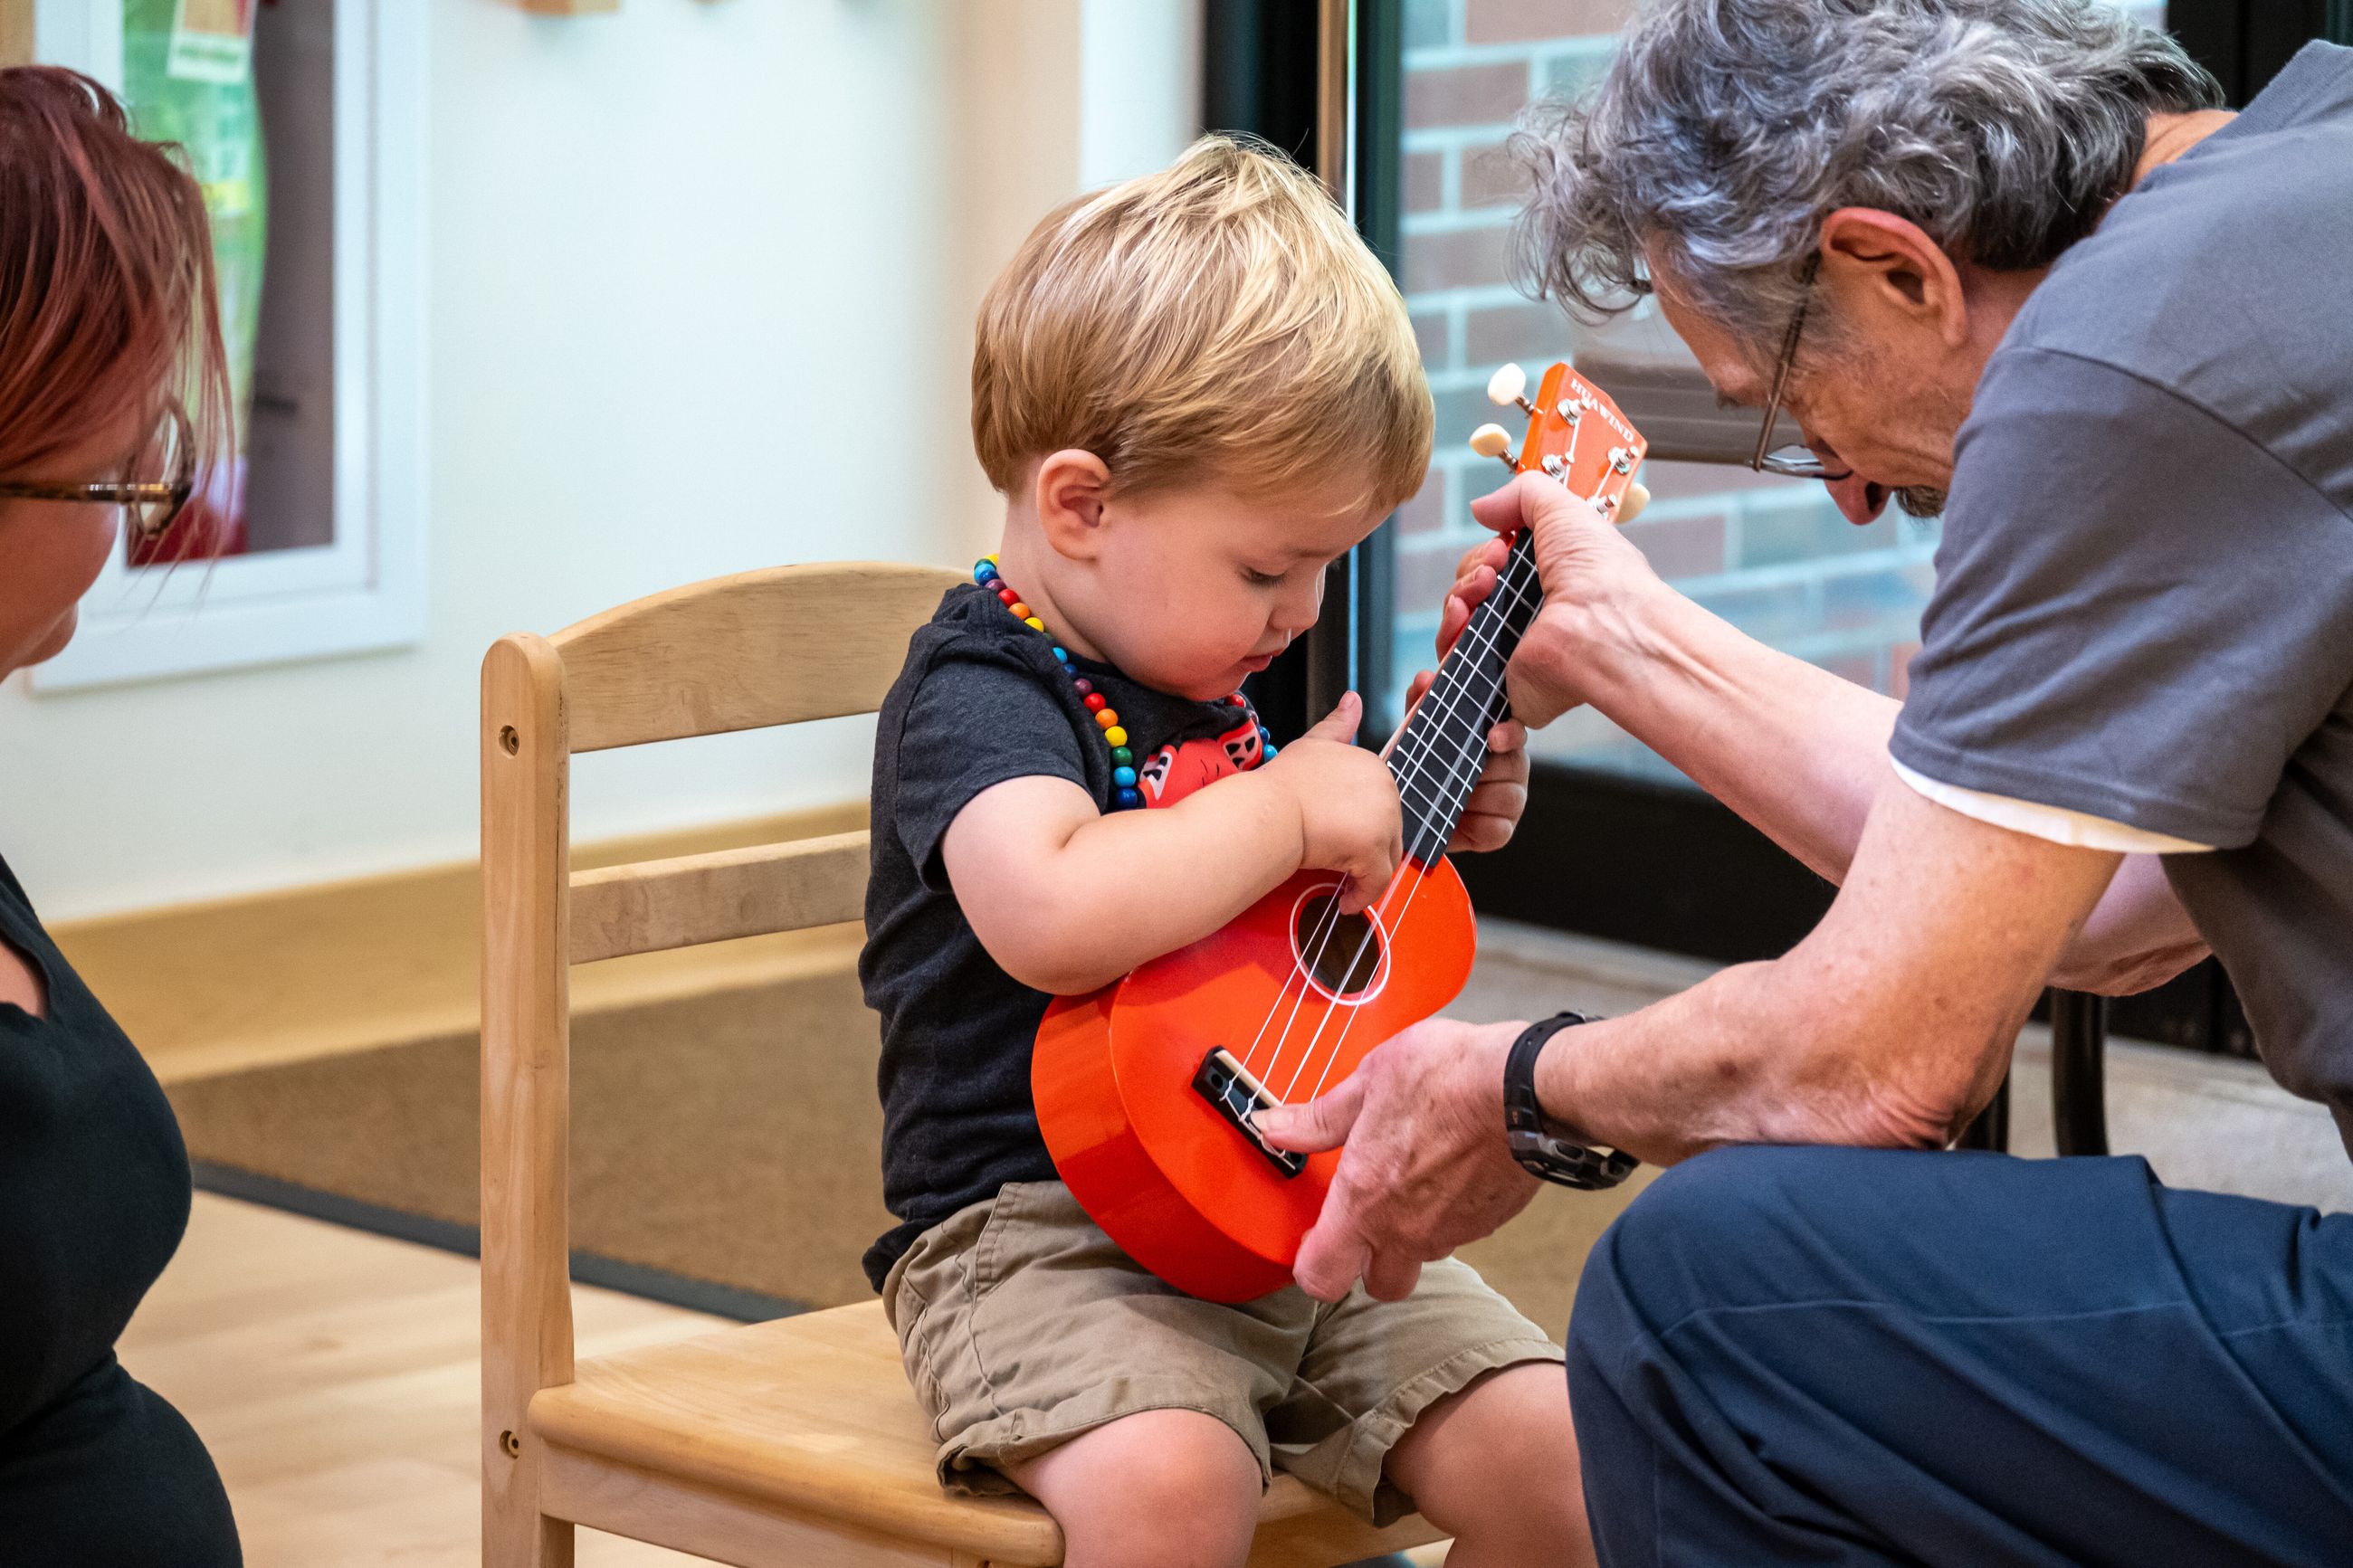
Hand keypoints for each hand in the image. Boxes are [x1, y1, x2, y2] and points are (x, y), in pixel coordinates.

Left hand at [1255, 1016, 1540, 1300]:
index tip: (1311, 1241)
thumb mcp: (1372, 1080)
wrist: (1528, 1087)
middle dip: (1368, 1266)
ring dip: (1413, 1233)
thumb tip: (1276, 1128)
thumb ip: (1323, 1117)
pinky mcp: (1491, 1221)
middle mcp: (1406, 1229)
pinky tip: (1454, 1166)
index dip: (1312, 1266)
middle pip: (1380, 1287)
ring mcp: (1453, 1230)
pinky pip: (1461, 1231)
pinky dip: (1452, 1211)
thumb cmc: (1449, 1076)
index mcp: (1364, 1199)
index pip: (1322, 1276)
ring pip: (1423, 1256)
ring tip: (1414, 1178)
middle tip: (1363, 1223)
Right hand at [1260, 691, 1402, 913]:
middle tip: (1336, 861)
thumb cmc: (1281, 784)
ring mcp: (1382, 818)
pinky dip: (1363, 896)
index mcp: (1374, 765)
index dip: (1359, 825)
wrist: (1266, 810)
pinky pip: (1377, 881)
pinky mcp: (1372, 847)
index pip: (1380, 806)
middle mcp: (1385, 788)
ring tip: (1340, 883)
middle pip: (1388, 832)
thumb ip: (1338, 725)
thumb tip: (1353, 698)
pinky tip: (1345, 902)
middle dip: (1365, 851)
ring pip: (1386, 857)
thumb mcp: (1313, 745)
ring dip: (1365, 875)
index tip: (1338, 837)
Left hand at [1397, 668, 1527, 851]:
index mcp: (1499, 738)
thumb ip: (1421, 704)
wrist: (1410, 810)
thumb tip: (1424, 678)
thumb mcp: (1418, 732)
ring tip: (1451, 797)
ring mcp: (1511, 799)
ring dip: (1478, 798)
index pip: (1516, 731)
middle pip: (1516, 766)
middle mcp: (1511, 766)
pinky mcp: (1501, 831)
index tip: (1494, 737)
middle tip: (1457, 774)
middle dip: (1484, 770)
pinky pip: (1499, 830)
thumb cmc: (1423, 765)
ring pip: (1509, 797)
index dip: (1510, 733)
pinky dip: (1478, 826)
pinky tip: (1459, 820)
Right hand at [1452, 471, 1663, 728]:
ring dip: (1453, 612)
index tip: (1500, 550)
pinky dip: (1443, 670)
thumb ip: (1523, 494)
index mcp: (1543, 586)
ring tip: (1474, 602)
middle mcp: (1527, 622)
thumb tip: (1482, 506)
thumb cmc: (1600, 574)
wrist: (1605, 629)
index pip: (1488, 573)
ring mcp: (1512, 658)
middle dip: (1466, 581)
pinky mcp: (1502, 690)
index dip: (1482, 558)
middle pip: (1465, 601)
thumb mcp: (1564, 510)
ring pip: (1454, 636)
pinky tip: (1457, 640)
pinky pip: (1458, 686)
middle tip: (1493, 575)